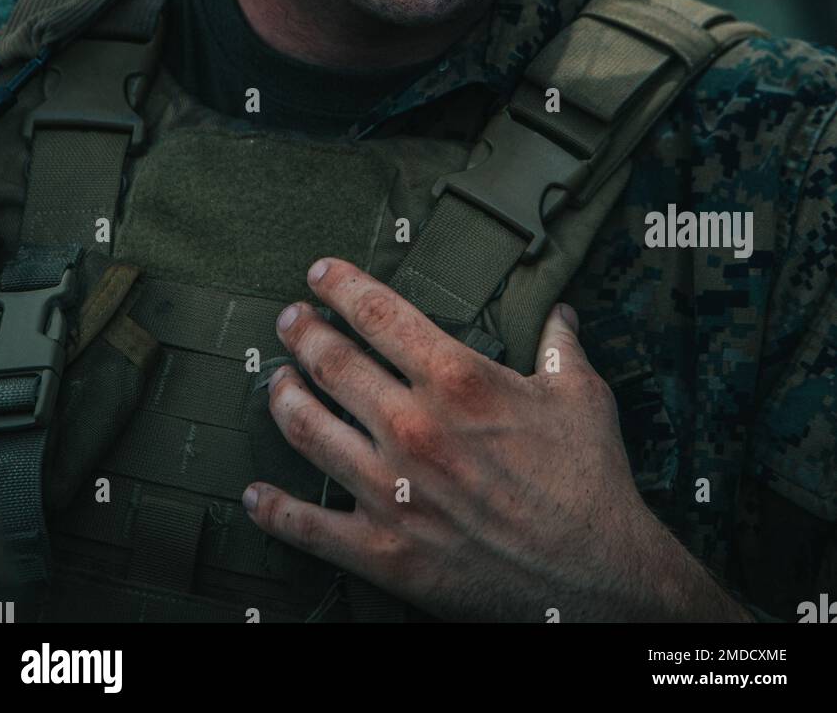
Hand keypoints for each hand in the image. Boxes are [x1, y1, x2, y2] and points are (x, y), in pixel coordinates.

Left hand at [242, 258, 750, 622]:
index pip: (380, 313)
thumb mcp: (582, 396)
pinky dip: (274, 509)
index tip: (320, 273)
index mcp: (458, 379)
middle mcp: (414, 425)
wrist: (597, 578)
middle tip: (289, 321)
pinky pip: (310, 526)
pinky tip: (254, 495)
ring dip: (282, 399)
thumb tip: (560, 311)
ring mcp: (393, 489)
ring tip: (275, 382)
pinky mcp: (384, 549)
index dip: (341, 286)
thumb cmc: (590, 481)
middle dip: (302, 333)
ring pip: (308, 430)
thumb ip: (560, 345)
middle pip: (332, 362)